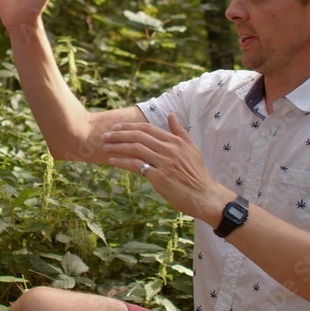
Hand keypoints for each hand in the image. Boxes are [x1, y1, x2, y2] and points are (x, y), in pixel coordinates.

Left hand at [102, 113, 228, 220]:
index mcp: (175, 141)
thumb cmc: (198, 174)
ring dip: (117, 146)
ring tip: (105, 146)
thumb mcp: (192, 149)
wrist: (204, 196)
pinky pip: (136, 165)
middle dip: (119, 134)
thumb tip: (171, 114)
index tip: (117, 127)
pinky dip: (122, 161)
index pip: (148, 128)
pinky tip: (112, 160)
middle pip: (138, 136)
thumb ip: (180, 131)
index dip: (130, 126)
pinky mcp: (158, 177)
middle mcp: (168, 149)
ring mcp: (163, 163)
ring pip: (135, 149)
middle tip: (105, 135)